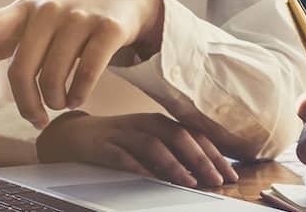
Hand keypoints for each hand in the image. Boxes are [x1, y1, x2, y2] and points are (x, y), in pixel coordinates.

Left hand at [0, 0, 163, 127]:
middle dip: (26, 102)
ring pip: (53, 75)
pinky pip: (86, 72)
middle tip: (36, 118)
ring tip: (60, 103)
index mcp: (25, 10)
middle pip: (22, 68)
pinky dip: (79, 93)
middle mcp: (49, 10)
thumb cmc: (70, 16)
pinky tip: (77, 98)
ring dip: (55, 100)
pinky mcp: (107, 29)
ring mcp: (79, 18)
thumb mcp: (34, 24)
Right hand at [36, 111, 238, 188]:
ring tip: (189, 182)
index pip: (194, 135)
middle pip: (179, 136)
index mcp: (161, 123)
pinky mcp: (103, 145)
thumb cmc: (118, 142)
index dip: (215, 153)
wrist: (73, 136)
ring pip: (154, 144)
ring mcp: (124, 133)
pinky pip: (122, 155)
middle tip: (217, 180)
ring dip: (174, 164)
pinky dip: (138, 166)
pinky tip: (150, 178)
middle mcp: (145, 124)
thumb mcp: (149, 144)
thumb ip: (174, 155)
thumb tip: (206, 175)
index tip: (231, 173)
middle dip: (201, 159)